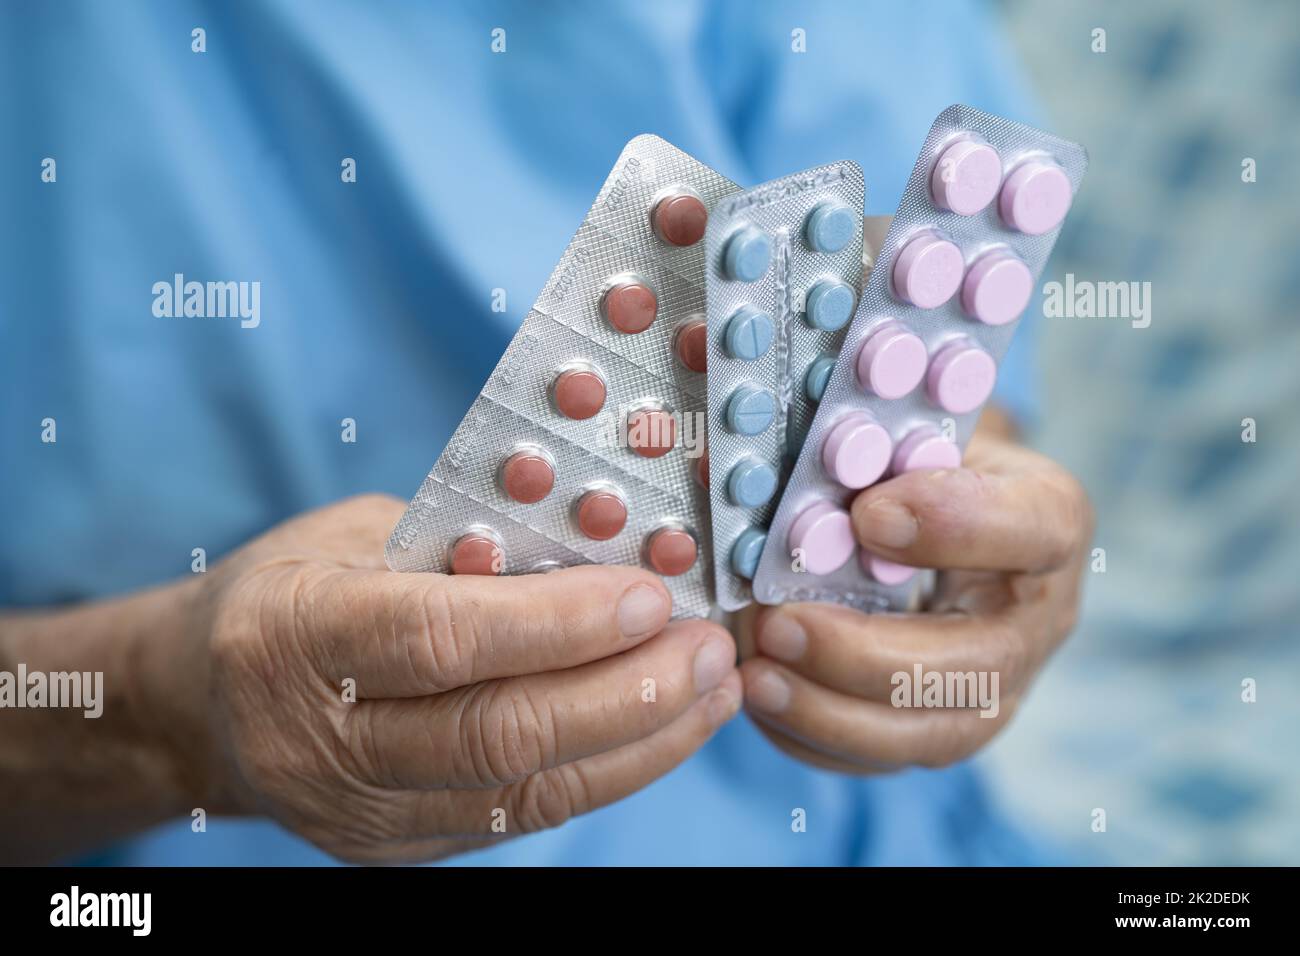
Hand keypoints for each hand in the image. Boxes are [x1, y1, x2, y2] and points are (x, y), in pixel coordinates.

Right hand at [171, 495, 739, 862]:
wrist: (205, 704)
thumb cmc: (291, 591)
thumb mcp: (353, 536)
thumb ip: (462, 546)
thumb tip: (602, 546)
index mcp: (296, 637)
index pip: (444, 639)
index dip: (558, 622)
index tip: (648, 595)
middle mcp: (325, 743)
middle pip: (497, 734)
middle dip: (624, 692)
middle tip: (709, 645)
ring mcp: (362, 814)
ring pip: (524, 792)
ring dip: (639, 740)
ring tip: (713, 687)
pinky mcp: (401, 847)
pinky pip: (522, 816)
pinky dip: (606, 770)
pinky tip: (663, 727)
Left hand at [737, 418, 1091, 772]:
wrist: (949, 516)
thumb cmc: (928, 465)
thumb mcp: (919, 432)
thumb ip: (881, 447)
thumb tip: (798, 464)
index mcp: (1047, 521)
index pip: (1035, 530)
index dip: (955, 527)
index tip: (869, 513)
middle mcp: (1038, 619)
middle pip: (978, 664)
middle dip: (867, 654)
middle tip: (779, 623)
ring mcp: (999, 687)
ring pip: (933, 733)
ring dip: (833, 713)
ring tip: (757, 677)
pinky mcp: (945, 727)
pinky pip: (886, 757)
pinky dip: (816, 738)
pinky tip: (762, 702)